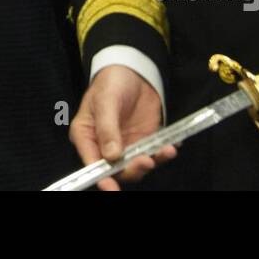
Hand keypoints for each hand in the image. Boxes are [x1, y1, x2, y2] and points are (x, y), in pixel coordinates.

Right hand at [69, 65, 175, 189]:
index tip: (111, 187)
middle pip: (116, 170)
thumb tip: (112, 156)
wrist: (133, 70)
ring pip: (136, 166)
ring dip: (151, 162)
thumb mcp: (106, 100)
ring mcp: (126, 145)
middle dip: (131, 169)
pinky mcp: (144, 141)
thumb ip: (107, 127)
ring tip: (165, 151)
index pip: (91, 162)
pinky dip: (163, 154)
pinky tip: (171, 147)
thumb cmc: (111, 82)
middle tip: (146, 160)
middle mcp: (104, 146)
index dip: (101, 177)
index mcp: (86, 136)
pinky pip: (153, 155)